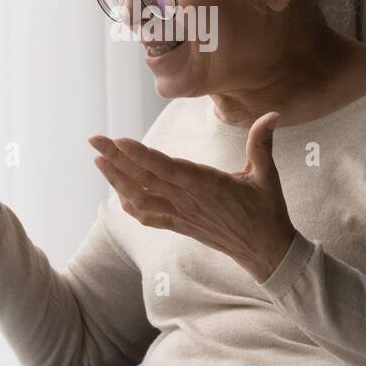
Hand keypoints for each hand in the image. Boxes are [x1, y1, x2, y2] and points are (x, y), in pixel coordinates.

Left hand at [88, 112, 296, 283]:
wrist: (265, 251)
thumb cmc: (266, 211)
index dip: (140, 155)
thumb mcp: (266, 175)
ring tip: (97, 160)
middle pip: (145, 179)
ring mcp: (181, 215)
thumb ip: (261, 142)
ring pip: (140, 198)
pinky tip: (117, 191)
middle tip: (94, 139)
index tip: (118, 140)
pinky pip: (148, 217)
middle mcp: (188, 201)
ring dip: (116, 180)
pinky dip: (130, 205)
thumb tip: (272, 114)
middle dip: (116, 158)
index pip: (166, 168)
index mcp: (207, 185)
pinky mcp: (180, 225)